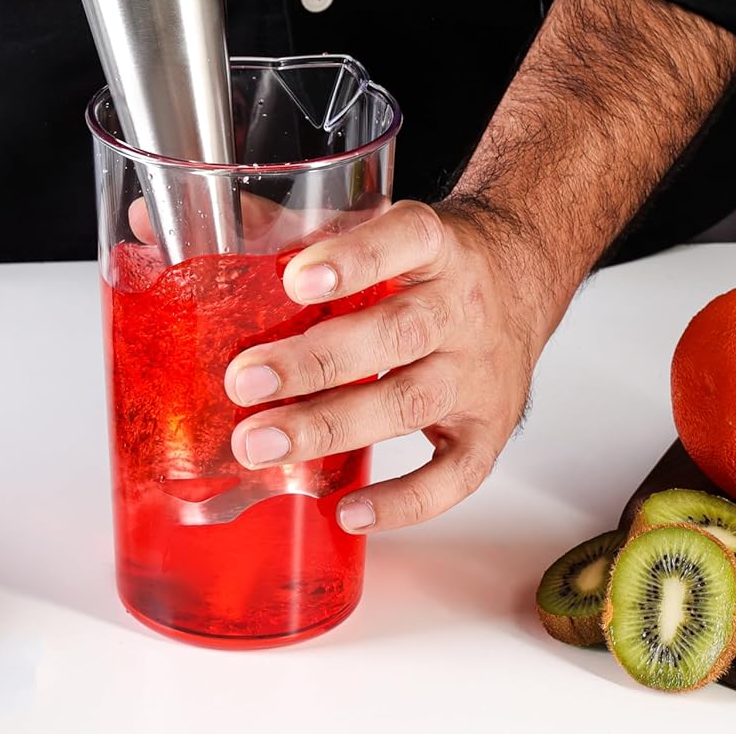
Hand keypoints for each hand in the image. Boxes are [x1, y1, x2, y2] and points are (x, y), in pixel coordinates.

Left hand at [222, 200, 559, 532]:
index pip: (404, 241)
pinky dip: (403, 501)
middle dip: (313, 363)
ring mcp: (479, 374)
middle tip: (244, 381)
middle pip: (395, 335)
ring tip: (261, 443)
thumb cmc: (432, 262)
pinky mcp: (490, 430)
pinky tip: (346, 508)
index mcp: (437, 245)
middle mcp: (462, 307)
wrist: (521, 280)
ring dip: (329, 427)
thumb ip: (311, 229)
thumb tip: (214, 235)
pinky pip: (454, 477)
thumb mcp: (386, 226)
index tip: (294, 280)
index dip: (353, 258)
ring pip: (409, 404)